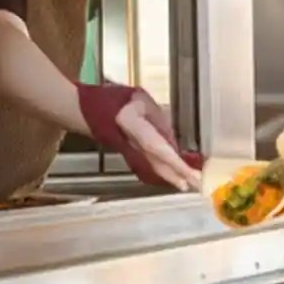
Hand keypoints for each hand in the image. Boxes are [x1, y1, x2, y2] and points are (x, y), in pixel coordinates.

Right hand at [77, 82, 202, 190]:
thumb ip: (158, 117)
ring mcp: (129, 151)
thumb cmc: (113, 100)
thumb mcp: (140, 99)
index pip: (158, 148)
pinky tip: (176, 175)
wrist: (86, 111)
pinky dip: (165, 171)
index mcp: (133, 127)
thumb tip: (171, 137)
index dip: (176, 164)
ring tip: (190, 183)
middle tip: (197, 184)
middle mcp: (131, 144)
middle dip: (178, 175)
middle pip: (158, 164)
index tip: (192, 174)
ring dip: (172, 176)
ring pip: (154, 168)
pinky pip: (150, 165)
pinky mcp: (130, 154)